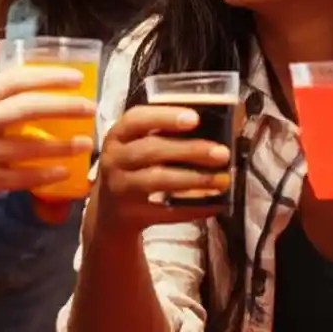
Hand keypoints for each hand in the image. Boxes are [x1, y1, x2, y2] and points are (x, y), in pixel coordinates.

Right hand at [0, 66, 96, 231]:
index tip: (75, 78)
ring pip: (32, 144)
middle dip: (65, 105)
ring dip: (63, 144)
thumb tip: (25, 94)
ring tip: (85, 142)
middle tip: (90, 106)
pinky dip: (47, 174)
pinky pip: (24, 176)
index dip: (48, 77)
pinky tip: (64, 172)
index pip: (14, 80)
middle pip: (28, 106)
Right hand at [93, 104, 230, 236]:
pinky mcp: (132, 215)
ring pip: (158, 180)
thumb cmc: (133, 167)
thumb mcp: (135, 145)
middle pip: (151, 150)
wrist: (108, 211)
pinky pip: (166, 211)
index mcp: (117, 136)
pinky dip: (193, 207)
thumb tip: (213, 127)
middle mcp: (114, 160)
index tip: (195, 118)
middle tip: (222, 153)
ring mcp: (121, 189)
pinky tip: (215, 203)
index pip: (136, 119)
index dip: (165, 117)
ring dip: (194, 178)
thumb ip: (162, 133)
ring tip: (223, 179)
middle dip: (190, 150)